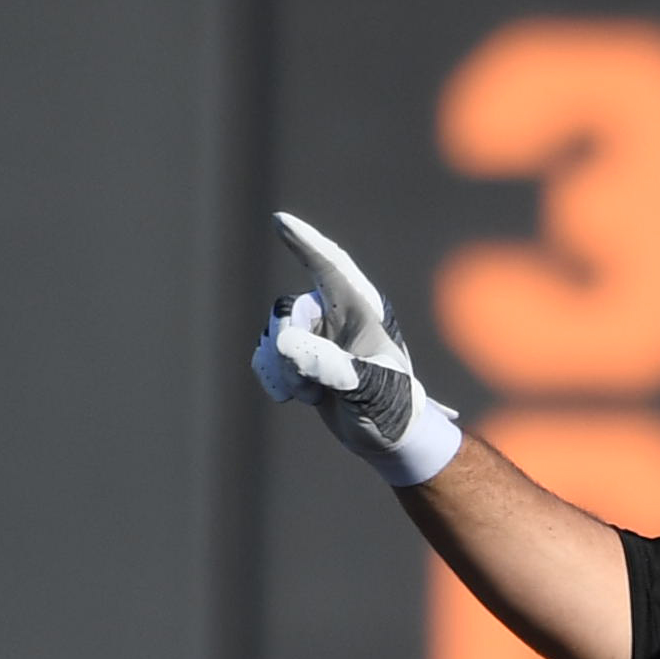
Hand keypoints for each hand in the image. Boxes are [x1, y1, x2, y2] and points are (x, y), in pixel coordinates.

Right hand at [254, 212, 462, 486]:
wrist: (390, 437)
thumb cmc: (394, 409)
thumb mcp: (368, 389)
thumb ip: (331, 365)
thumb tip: (286, 342)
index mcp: (364, 309)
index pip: (332, 267)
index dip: (306, 243)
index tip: (280, 221)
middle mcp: (338, 314)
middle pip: (289, 309)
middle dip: (290, 350)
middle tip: (310, 389)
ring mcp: (317, 333)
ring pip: (273, 333)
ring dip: (282, 369)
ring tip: (312, 395)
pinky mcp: (301, 354)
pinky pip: (266, 353)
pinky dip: (272, 376)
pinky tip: (294, 397)